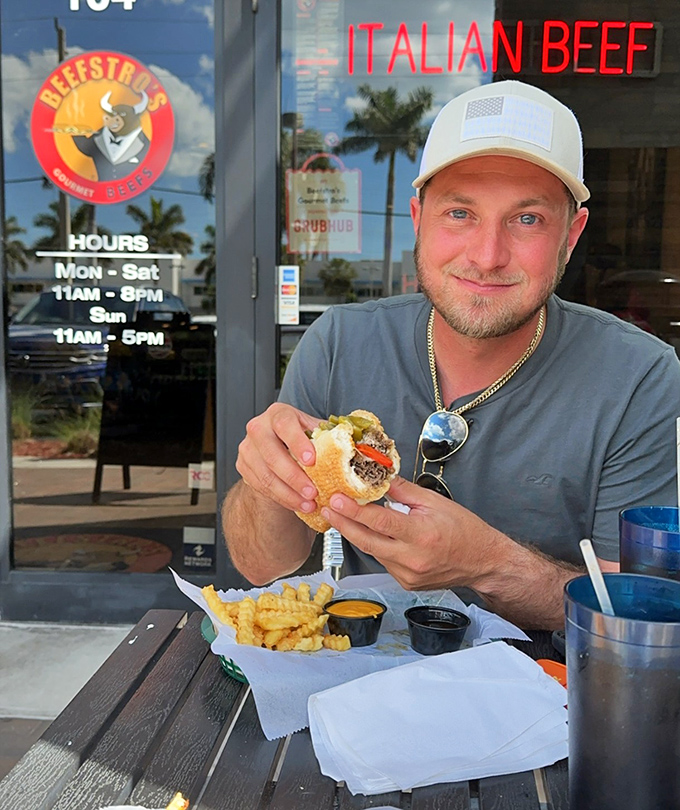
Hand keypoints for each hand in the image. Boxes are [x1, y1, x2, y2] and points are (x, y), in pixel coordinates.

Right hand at [236, 403, 321, 515]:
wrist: (279, 448)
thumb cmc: (301, 437)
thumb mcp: (315, 430)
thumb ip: (329, 435)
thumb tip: (350, 442)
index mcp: (278, 414)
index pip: (284, 424)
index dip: (297, 443)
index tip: (312, 461)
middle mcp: (258, 427)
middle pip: (272, 454)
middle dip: (294, 476)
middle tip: (313, 492)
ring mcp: (247, 448)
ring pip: (265, 475)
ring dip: (289, 493)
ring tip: (308, 504)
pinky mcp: (243, 466)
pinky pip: (261, 486)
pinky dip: (281, 498)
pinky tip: (297, 504)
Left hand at [320, 476, 503, 590]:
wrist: (482, 562)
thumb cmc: (464, 530)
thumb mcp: (435, 502)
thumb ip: (403, 491)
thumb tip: (379, 476)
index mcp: (421, 534)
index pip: (379, 521)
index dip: (354, 511)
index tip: (336, 499)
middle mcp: (412, 558)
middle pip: (366, 541)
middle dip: (343, 524)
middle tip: (327, 508)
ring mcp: (408, 574)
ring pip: (373, 552)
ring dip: (356, 534)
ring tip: (342, 517)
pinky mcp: (406, 583)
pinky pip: (383, 561)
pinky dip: (374, 546)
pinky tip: (370, 534)